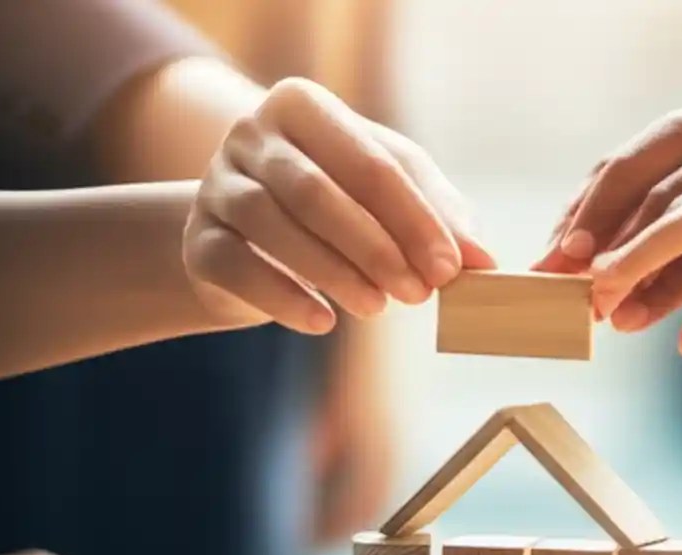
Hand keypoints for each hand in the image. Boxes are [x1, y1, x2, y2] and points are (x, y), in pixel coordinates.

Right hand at [184, 78, 494, 334]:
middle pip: (315, 191)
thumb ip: (439, 216)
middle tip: (418, 294)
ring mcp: (215, 183)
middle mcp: (251, 133)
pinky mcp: (197, 237)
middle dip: (375, 247)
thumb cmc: (338, 200)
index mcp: (304, 106)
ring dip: (333, 272)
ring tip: (377, 308)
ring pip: (272, 224)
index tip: (450, 268)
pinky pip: (234, 265)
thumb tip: (484, 261)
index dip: (414, 218)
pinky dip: (281, 297)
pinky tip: (322, 322)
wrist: (249, 233)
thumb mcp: (391, 193)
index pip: (370, 162)